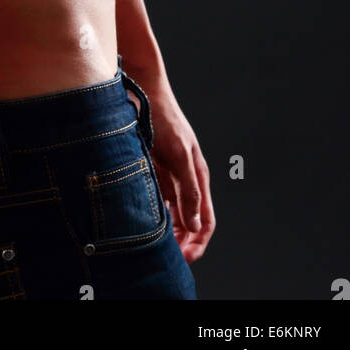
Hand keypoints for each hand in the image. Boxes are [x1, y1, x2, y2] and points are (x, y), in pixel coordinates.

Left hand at [144, 81, 214, 262]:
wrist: (144, 90)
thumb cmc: (164, 118)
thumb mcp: (179, 155)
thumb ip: (189, 189)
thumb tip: (194, 223)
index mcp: (198, 177)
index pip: (205, 221)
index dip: (197, 243)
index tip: (185, 259)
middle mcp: (186, 179)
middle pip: (189, 221)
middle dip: (182, 243)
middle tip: (167, 259)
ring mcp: (169, 174)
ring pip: (172, 213)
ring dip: (168, 231)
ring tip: (155, 246)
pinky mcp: (153, 168)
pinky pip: (157, 199)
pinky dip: (154, 214)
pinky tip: (144, 222)